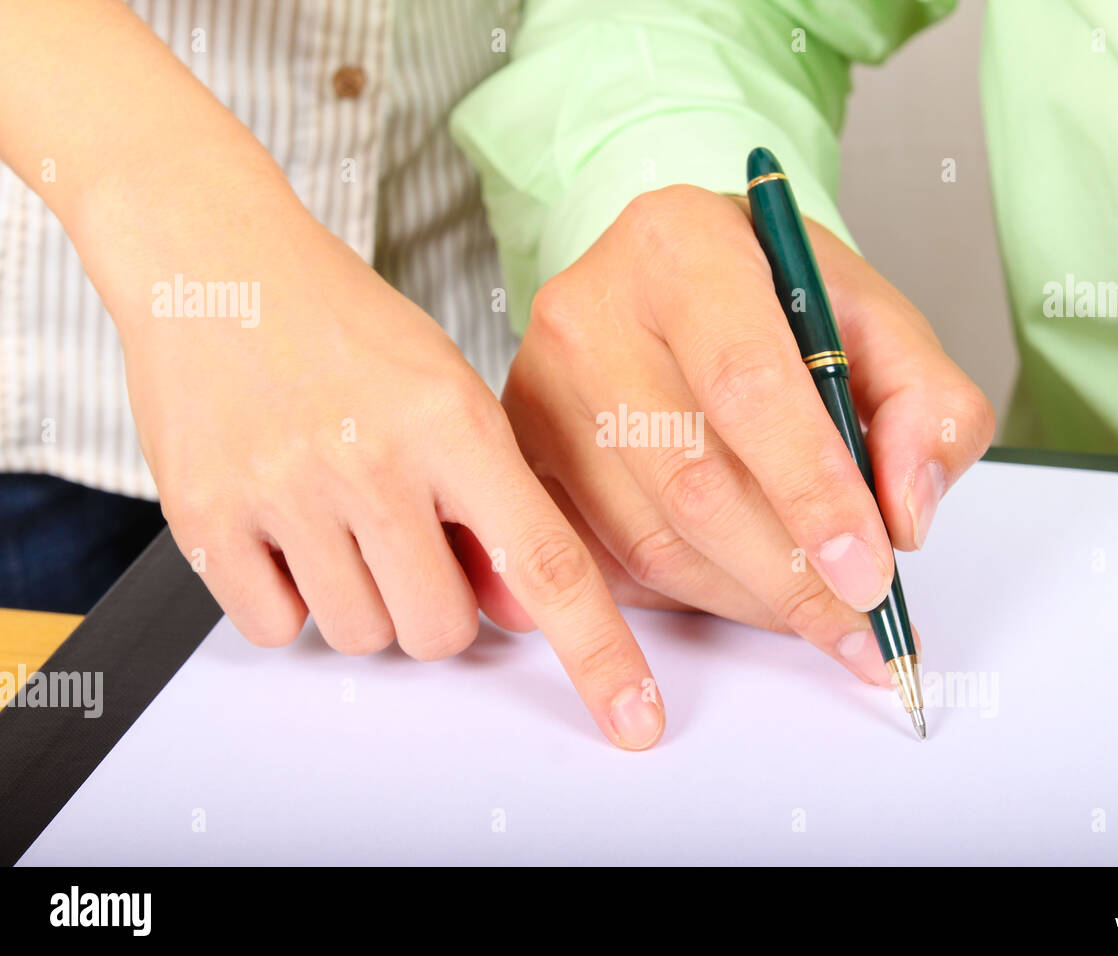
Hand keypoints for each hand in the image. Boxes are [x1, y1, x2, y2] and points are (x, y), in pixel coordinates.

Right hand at [104, 201, 665, 750]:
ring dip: (365, 601)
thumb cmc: (344, 324)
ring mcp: (286, 492)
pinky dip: (289, 600)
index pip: (548, 564)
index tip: (635, 720)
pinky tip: (288, 529)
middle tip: (411, 539)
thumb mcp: (447, 390)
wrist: (214, 260)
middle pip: (443, 632)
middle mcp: (373, 461)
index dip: (598, 654)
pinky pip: (276, 629)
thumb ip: (491, 501)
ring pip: (362, 637)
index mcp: (452, 423)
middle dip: (439, 605)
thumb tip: (518, 610)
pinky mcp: (205, 517)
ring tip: (342, 518)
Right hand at [501, 185, 993, 684]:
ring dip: (749, 599)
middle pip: (692, 481)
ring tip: (822, 617)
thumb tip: (904, 516)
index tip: (869, 569)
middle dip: (790, 576)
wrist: (674, 283)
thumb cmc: (771, 299)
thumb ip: (927, 405)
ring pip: (649, 539)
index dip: (811, 490)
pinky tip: (749, 593)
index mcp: (682, 246)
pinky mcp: (523, 457)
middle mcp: (590, 312)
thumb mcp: (877, 320)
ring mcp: (539, 390)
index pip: (746, 383)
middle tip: (862, 625)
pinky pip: (608, 562)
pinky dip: (691, 597)